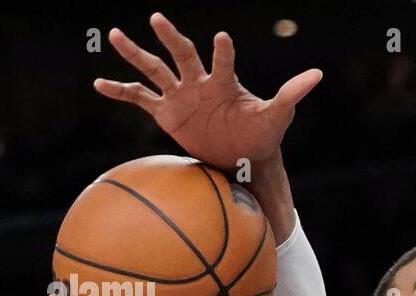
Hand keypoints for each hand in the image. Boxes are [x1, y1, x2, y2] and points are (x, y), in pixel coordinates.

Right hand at [94, 13, 320, 169]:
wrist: (244, 158)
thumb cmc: (262, 134)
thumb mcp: (278, 115)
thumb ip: (292, 93)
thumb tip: (317, 74)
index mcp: (225, 82)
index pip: (222, 61)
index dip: (223, 51)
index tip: (223, 38)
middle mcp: (200, 83)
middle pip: (181, 54)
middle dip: (170, 37)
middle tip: (157, 18)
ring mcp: (181, 96)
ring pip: (154, 69)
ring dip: (135, 53)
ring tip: (115, 35)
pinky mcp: (167, 114)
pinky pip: (139, 98)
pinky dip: (120, 91)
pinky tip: (98, 83)